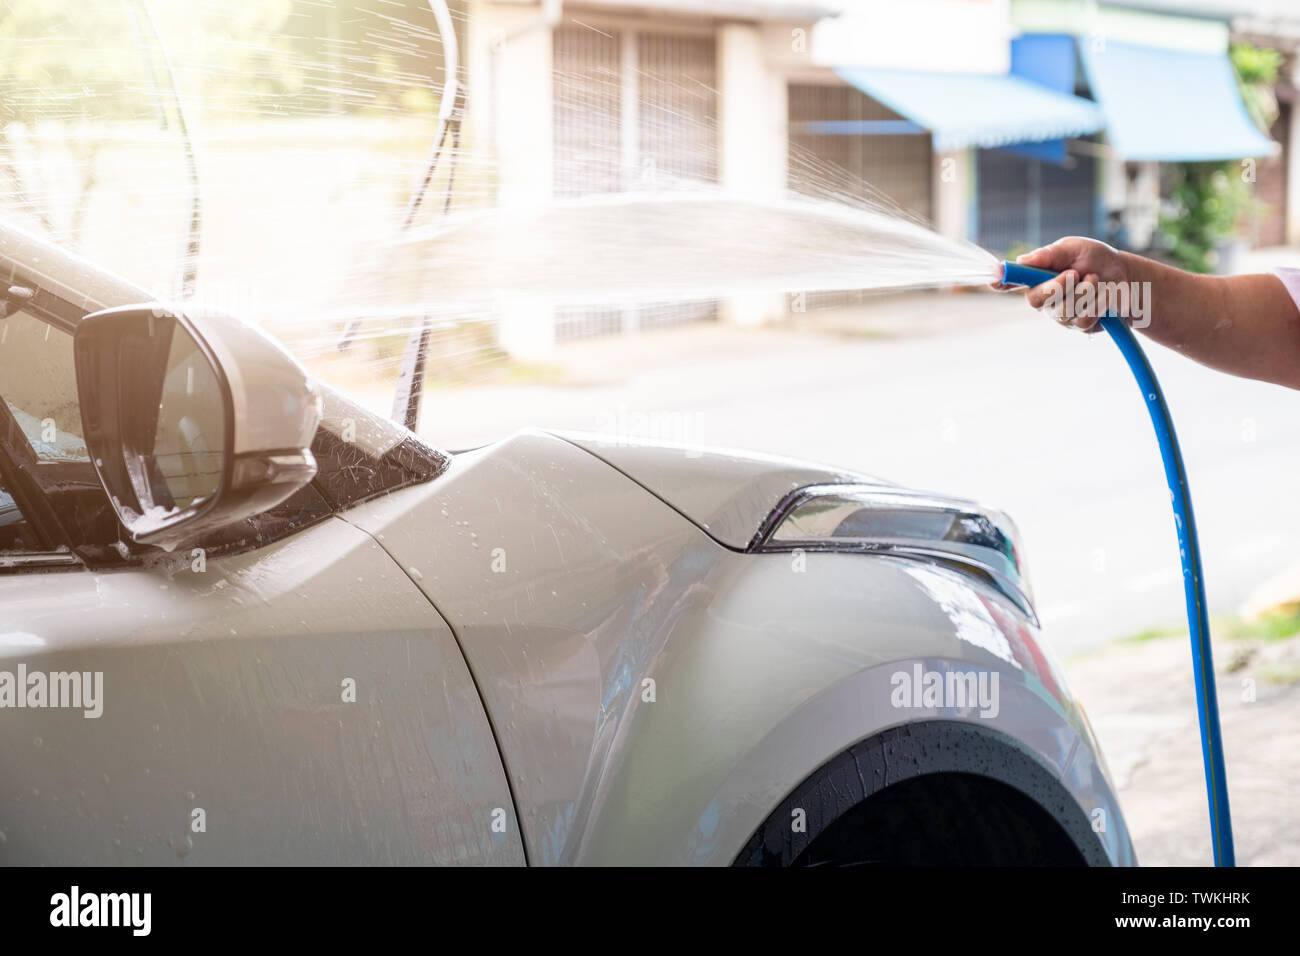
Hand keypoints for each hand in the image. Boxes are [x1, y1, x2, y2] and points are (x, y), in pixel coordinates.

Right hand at [998, 237, 1129, 331]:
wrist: (1127, 276)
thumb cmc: (1096, 259)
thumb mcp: (1073, 248)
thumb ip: (1049, 255)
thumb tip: (1022, 260)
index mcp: (1037, 277)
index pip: (1012, 282)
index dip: (1002, 281)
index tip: (995, 280)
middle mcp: (1044, 298)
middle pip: (1037, 300)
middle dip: (1058, 286)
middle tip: (1076, 273)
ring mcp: (1061, 314)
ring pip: (1063, 309)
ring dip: (1085, 291)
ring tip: (1096, 279)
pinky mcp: (1080, 326)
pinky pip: (1083, 319)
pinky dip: (1099, 303)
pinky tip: (1106, 294)